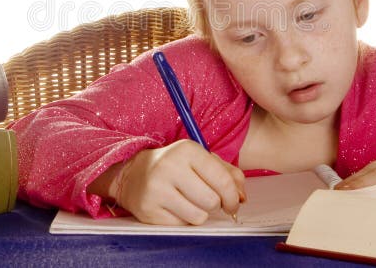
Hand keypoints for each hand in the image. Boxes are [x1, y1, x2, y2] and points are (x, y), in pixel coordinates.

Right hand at [112, 140, 245, 224]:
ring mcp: (157, 189)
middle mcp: (170, 167)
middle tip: (209, 200)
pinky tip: (174, 206)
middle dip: (215, 204)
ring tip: (189, 201)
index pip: (222, 180)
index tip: (233, 202)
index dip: (233, 196)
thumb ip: (228, 173)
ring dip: (199, 212)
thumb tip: (242, 197)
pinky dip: (183, 219)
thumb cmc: (175, 165)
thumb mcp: (201, 159)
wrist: (133, 173)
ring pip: (198, 216)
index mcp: (187, 150)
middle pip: (212, 201)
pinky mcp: (148, 210)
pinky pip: (181, 225)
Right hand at [334, 150, 375, 189]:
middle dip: (353, 181)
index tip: (346, 191)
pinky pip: (375, 168)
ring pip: (371, 168)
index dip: (360, 184)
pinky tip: (357, 183)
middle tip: (337, 192)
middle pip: (370, 170)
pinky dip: (365, 176)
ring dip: (357, 179)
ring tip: (343, 190)